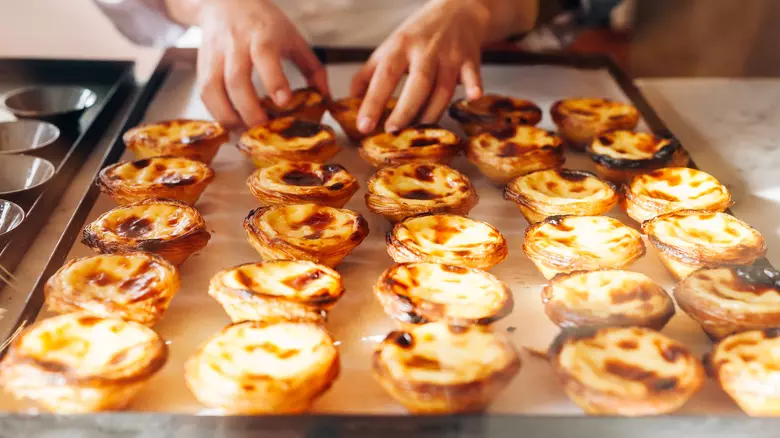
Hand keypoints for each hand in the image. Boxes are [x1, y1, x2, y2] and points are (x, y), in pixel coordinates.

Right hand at [190, 0, 328, 126]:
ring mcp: (216, 53)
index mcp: (263, 35)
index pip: (265, 56)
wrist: (226, 1)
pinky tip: (230, 124)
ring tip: (244, 133)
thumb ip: (312, 67)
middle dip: (249, 109)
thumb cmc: (264, 23)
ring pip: (214, 88)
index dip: (274, 80)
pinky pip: (204, 92)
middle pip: (236, 79)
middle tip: (262, 129)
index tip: (284, 102)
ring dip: (228, 116)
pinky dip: (215, 112)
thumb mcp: (293, 38)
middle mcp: (236, 43)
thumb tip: (326, 98)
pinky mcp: (202, 64)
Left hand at [351, 0, 536, 132]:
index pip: (384, 76)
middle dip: (405, 110)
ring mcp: (450, 56)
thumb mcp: (390, 46)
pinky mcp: (470, 60)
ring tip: (419, 132)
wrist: (458, 9)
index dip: (373, 102)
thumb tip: (350, 101)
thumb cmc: (419, 34)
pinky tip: (473, 97)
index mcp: (400, 46)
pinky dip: (474, 87)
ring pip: (443, 90)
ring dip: (431, 113)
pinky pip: (473, 76)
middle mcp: (426, 51)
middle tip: (392, 132)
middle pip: (418, 84)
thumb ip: (369, 74)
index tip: (364, 125)